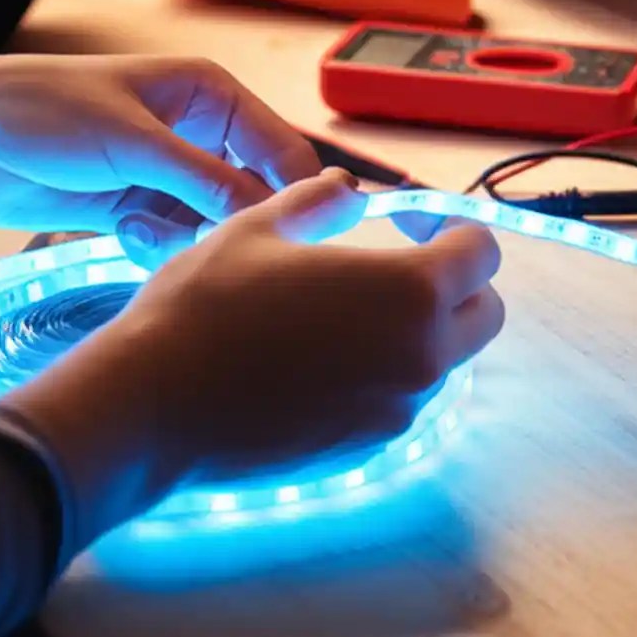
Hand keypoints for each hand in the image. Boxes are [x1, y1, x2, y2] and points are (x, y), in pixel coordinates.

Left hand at [0, 54, 319, 261]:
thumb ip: (208, 180)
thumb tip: (279, 209)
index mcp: (210, 95)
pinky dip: (159, 245)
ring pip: (217, 226)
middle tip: (215, 246)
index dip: (298, 193)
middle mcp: (199, 134)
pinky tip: (124, 232)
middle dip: (237, 224)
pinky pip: (179, 241)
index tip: (303, 239)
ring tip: (145, 229)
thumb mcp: (135, 143)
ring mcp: (170, 174)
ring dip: (191, 238)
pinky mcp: (141, 208)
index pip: (281, 150)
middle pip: (254, 194)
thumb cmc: (44, 114)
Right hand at [1, 169, 504, 542]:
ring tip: (347, 318)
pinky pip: (402, 402)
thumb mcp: (259, 228)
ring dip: (419, 334)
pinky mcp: (369, 448)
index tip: (408, 229)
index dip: (451, 231)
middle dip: (456, 288)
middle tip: (396, 271)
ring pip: (444, 362)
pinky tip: (324, 364)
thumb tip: (347, 187)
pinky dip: (385, 377)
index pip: (482, 253)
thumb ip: (319, 202)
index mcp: (410, 291)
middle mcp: (421, 356)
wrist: (152, 406)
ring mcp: (398, 411)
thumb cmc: (204, 306)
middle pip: (484, 315)